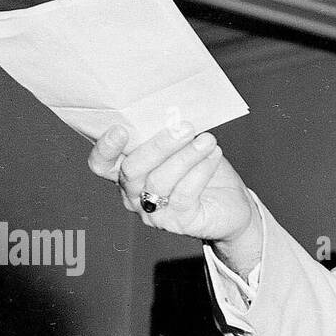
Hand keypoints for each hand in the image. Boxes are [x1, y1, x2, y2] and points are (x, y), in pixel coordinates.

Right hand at [88, 123, 253, 244]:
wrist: (234, 207)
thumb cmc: (205, 172)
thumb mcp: (183, 148)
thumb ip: (169, 134)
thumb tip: (172, 112)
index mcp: (128, 173)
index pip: (102, 164)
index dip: (105, 148)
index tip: (120, 129)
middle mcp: (134, 196)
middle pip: (131, 170)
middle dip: (157, 146)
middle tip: (184, 127)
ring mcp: (155, 213)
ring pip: (159, 181)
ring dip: (185, 156)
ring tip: (207, 140)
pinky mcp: (180, 223)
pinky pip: (184, 194)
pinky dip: (200, 171)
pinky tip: (213, 155)